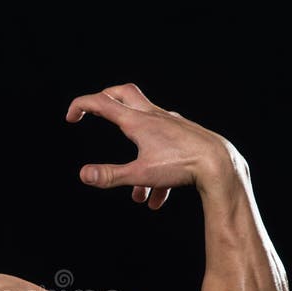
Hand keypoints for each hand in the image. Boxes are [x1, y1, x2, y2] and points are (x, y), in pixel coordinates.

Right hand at [65, 83, 236, 207]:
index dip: (82, 106)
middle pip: (124, 93)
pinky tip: (158, 196)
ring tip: (137, 194)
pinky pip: (163, 149)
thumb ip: (110, 175)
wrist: (220, 164)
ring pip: (144, 130)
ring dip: (135, 159)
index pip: (102, 103)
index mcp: (137, 121)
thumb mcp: (141, 174)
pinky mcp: (184, 135)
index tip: (71, 117)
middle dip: (105, 100)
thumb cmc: (182, 166)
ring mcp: (170, 123)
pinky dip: (156, 171)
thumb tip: (84, 174)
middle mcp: (153, 116)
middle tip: (94, 109)